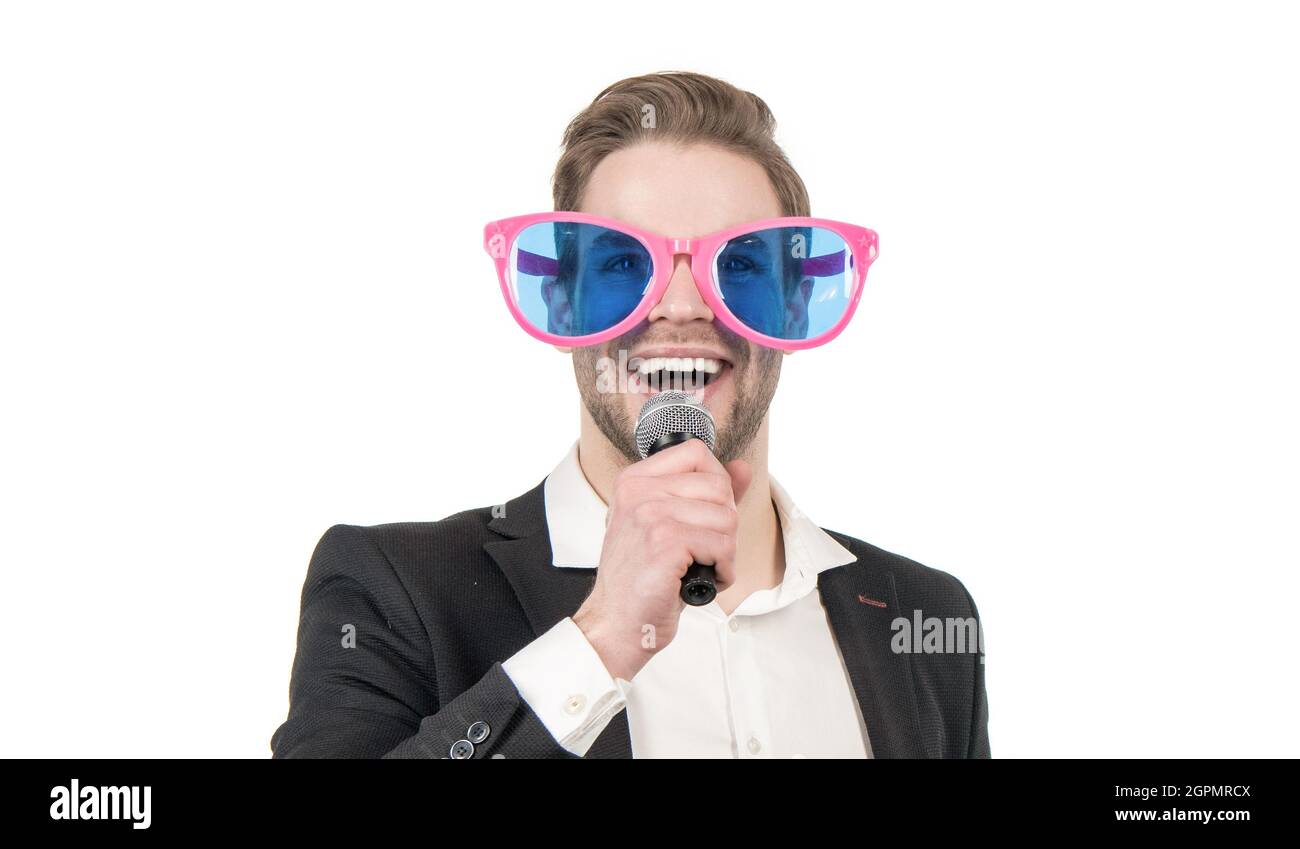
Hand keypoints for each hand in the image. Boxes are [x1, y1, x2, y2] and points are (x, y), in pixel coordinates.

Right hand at [573, 439, 751, 680]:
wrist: (616, 623)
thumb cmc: (642, 578)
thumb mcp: (668, 525)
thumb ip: (705, 493)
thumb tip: (743, 468)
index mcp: (635, 481)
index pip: (696, 453)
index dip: (716, 485)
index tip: (704, 516)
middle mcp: (639, 492)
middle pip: (719, 486)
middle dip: (723, 525)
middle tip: (701, 551)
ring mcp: (651, 515)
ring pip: (727, 518)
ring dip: (724, 552)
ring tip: (699, 567)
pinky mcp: (665, 543)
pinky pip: (723, 547)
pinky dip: (723, 571)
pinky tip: (700, 581)